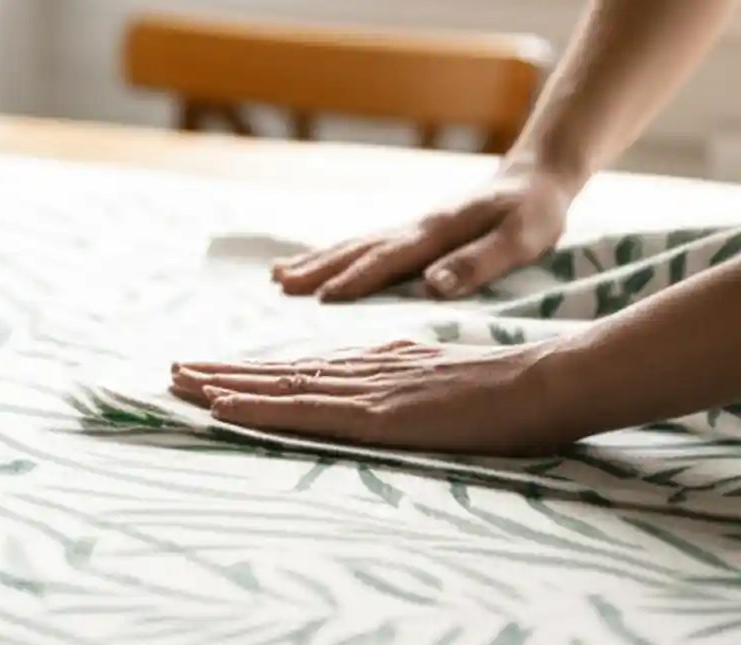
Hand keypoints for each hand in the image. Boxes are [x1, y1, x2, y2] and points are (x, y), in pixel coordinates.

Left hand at [170, 340, 577, 455]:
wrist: (550, 383)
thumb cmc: (511, 393)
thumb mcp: (446, 385)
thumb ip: (409, 388)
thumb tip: (382, 400)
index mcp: (380, 367)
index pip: (304, 370)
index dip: (256, 372)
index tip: (215, 374)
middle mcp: (364, 371)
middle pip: (280, 372)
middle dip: (224, 373)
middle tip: (174, 371)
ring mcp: (367, 391)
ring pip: (279, 386)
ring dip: (225, 385)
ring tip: (179, 382)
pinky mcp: (377, 414)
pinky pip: (304, 411)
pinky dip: (258, 407)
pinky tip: (223, 407)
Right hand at [272, 165, 576, 299]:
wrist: (536, 176)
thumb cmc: (535, 212)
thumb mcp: (521, 239)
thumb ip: (478, 262)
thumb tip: (432, 285)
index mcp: (437, 232)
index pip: (388, 259)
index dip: (355, 280)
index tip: (320, 298)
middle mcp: (414, 228)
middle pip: (358, 249)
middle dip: (317, 268)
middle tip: (278, 285)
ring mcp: (409, 228)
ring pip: (354, 245)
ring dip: (316, 261)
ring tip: (278, 275)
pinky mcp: (412, 233)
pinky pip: (364, 245)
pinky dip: (333, 255)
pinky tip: (314, 264)